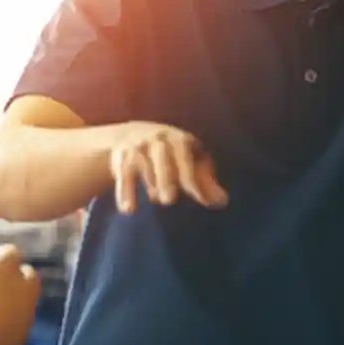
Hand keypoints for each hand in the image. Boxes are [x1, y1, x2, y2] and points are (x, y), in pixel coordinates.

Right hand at [110, 121, 227, 213]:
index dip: (191, 176)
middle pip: (161, 157)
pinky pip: (122, 174)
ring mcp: (137, 147)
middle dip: (165, 178)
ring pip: (141, 164)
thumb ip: (204, 182)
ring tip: (153, 201)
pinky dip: (124, 191)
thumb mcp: (189, 162)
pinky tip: (128, 210)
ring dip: (148, 183)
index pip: (185, 156)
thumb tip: (223, 202)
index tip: (197, 196)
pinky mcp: (121, 157)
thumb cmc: (170, 154)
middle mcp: (157, 140)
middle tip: (169, 200)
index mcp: (178, 140)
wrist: (132, 134)